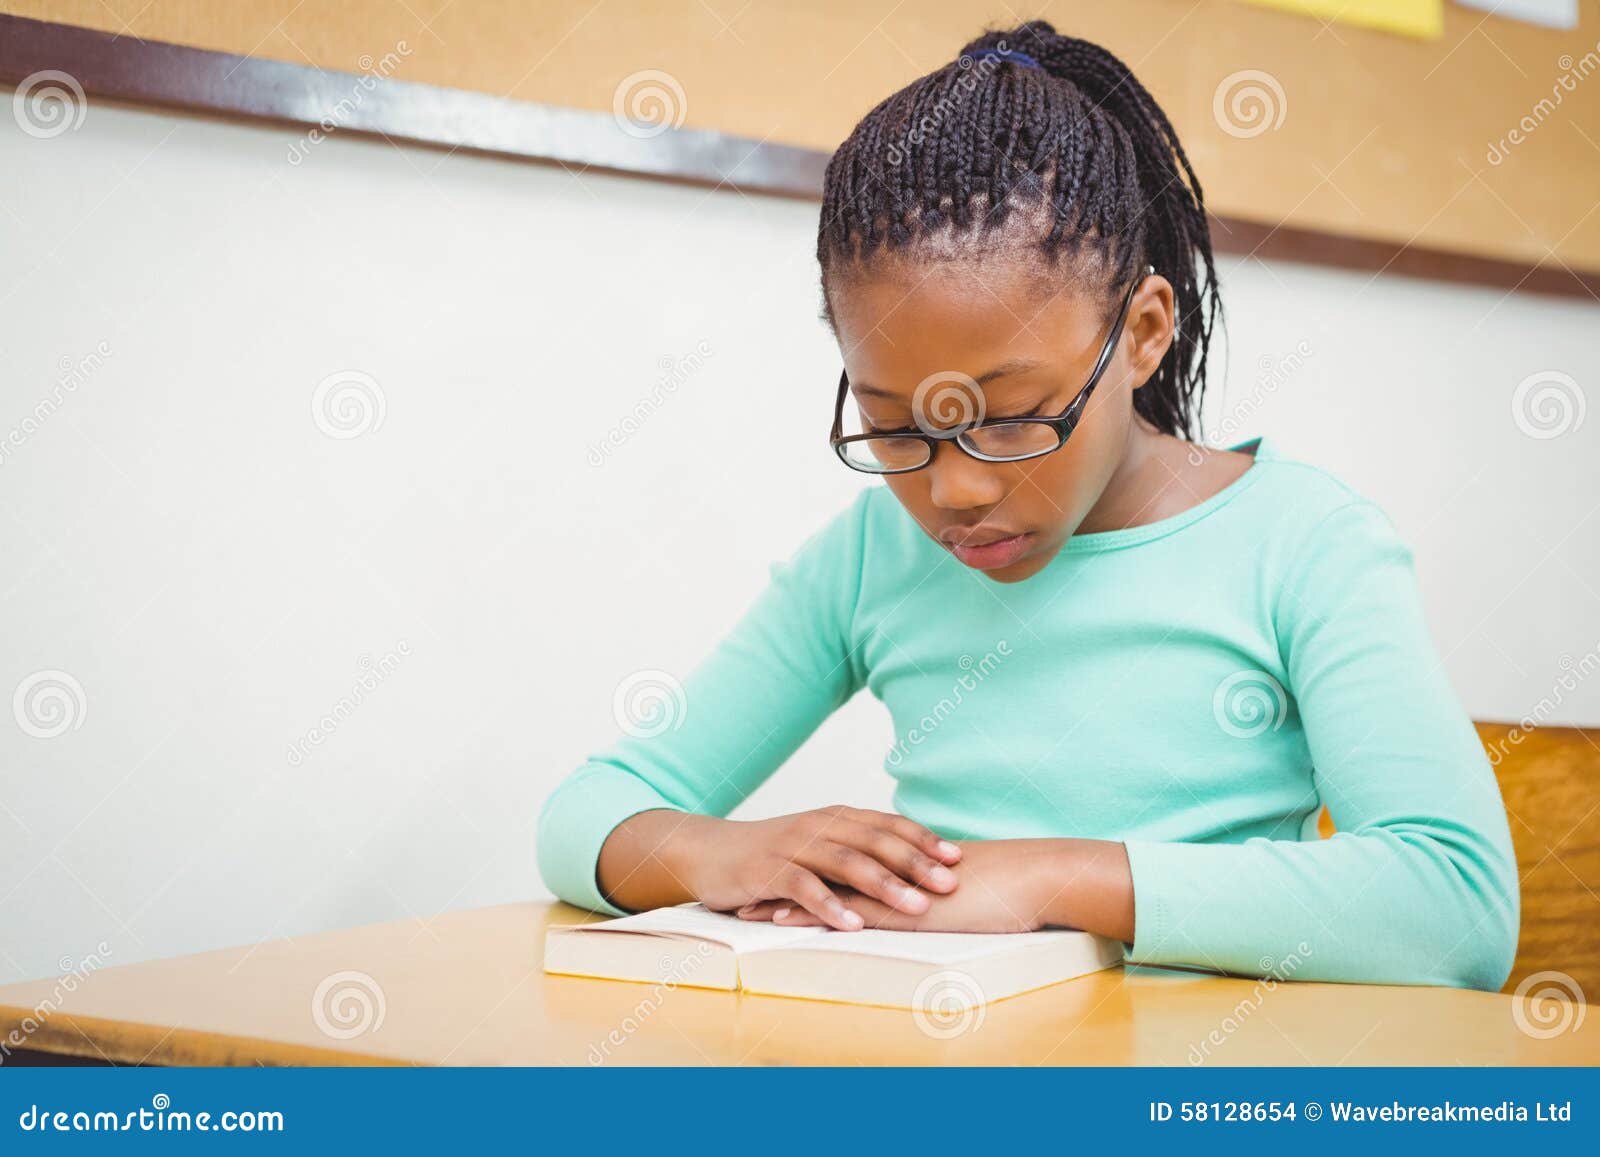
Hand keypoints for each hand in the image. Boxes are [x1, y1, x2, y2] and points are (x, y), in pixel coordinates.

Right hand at [606, 806, 962, 930]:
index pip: (888, 825)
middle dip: (915, 862)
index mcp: (836, 818)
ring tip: (915, 906)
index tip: (958, 858)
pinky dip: (829, 905)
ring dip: (883, 885)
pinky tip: (852, 925)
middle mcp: (819, 826)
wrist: (708, 851)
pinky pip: (803, 887)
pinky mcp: (767, 871)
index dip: (923, 840)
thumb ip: (856, 852)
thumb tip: (910, 870)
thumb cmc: (772, 854)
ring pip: (845, 862)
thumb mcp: (818, 845)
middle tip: (950, 883)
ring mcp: (793, 847)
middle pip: (875, 841)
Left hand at [737, 839, 1055, 932]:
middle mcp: (889, 870)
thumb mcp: (966, 891)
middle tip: (746, 885)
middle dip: (784, 878)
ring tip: (746, 907)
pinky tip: (780, 919)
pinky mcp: (897, 908)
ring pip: (824, 888)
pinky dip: (809, 913)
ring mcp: (891, 886)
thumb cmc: (1010, 889)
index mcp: (901, 864)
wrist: (1032, 880)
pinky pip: (843, 909)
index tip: (779, 873)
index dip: (811, 865)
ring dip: (784, 897)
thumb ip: (943, 893)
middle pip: (823, 870)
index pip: (845, 861)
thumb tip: (938, 900)